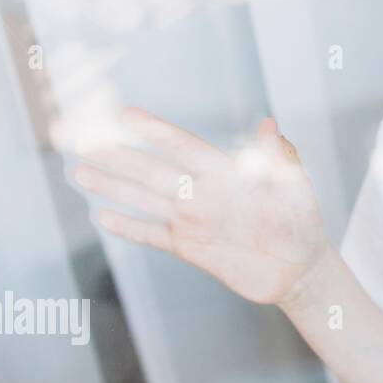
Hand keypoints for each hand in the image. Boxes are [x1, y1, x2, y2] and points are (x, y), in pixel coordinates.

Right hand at [71, 108, 330, 305]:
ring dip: (113, 185)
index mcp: (224, 173)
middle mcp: (202, 193)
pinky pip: (153, 234)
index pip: (183, 147)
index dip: (156, 132)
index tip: (126, 115)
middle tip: (85, 139)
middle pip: (152, 170)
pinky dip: (130, 227)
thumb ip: (275, 157)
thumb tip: (270, 123)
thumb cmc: (301, 220)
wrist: (299, 268)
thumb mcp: (293, 186)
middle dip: (118, 155)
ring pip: (145, 199)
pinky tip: (104, 216)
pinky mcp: (190, 247)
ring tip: (81, 171)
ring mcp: (193, 220)